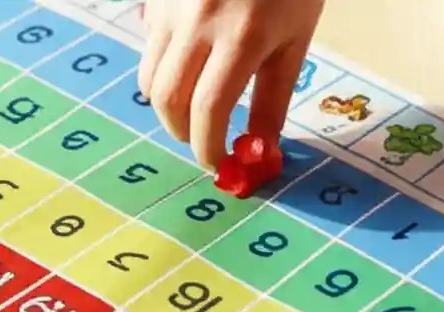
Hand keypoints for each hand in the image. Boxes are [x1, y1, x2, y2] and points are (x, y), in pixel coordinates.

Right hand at [139, 0, 324, 167]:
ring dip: (169, 106)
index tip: (217, 165)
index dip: (207, 147)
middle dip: (182, 132)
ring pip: (149, 77)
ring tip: (195, 107)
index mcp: (243, 35)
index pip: (209, 109)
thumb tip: (258, 153)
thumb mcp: (295, 40)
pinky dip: (163, 69)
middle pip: (167, 100)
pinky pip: (149, 47)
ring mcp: (173, 6)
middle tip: (203, 140)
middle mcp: (200, 20)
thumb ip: (272, 99)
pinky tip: (190, 62)